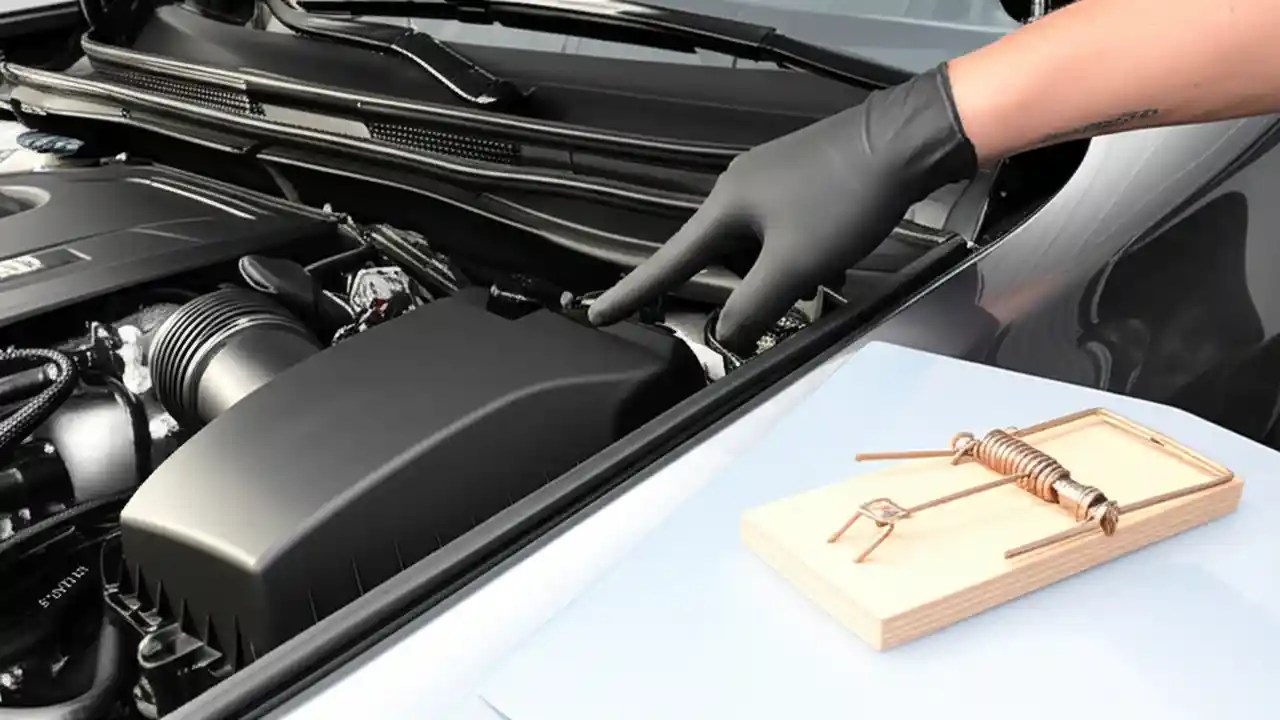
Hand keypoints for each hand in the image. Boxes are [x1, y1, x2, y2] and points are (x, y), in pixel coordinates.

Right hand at [587, 65, 977, 354]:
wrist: (905, 142)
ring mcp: (773, 180)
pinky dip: (800, 257)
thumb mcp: (795, 265)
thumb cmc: (844, 200)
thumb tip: (726, 339)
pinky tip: (832, 267)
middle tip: (773, 313)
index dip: (632, 293)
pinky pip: (785, 231)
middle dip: (744, 290)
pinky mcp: (805, 180)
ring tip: (819, 284)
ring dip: (780, 274)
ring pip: (759, 247)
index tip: (597, 313)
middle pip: (722, 258)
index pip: (669, 260)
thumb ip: (754, 307)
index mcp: (726, 207)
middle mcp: (740, 188)